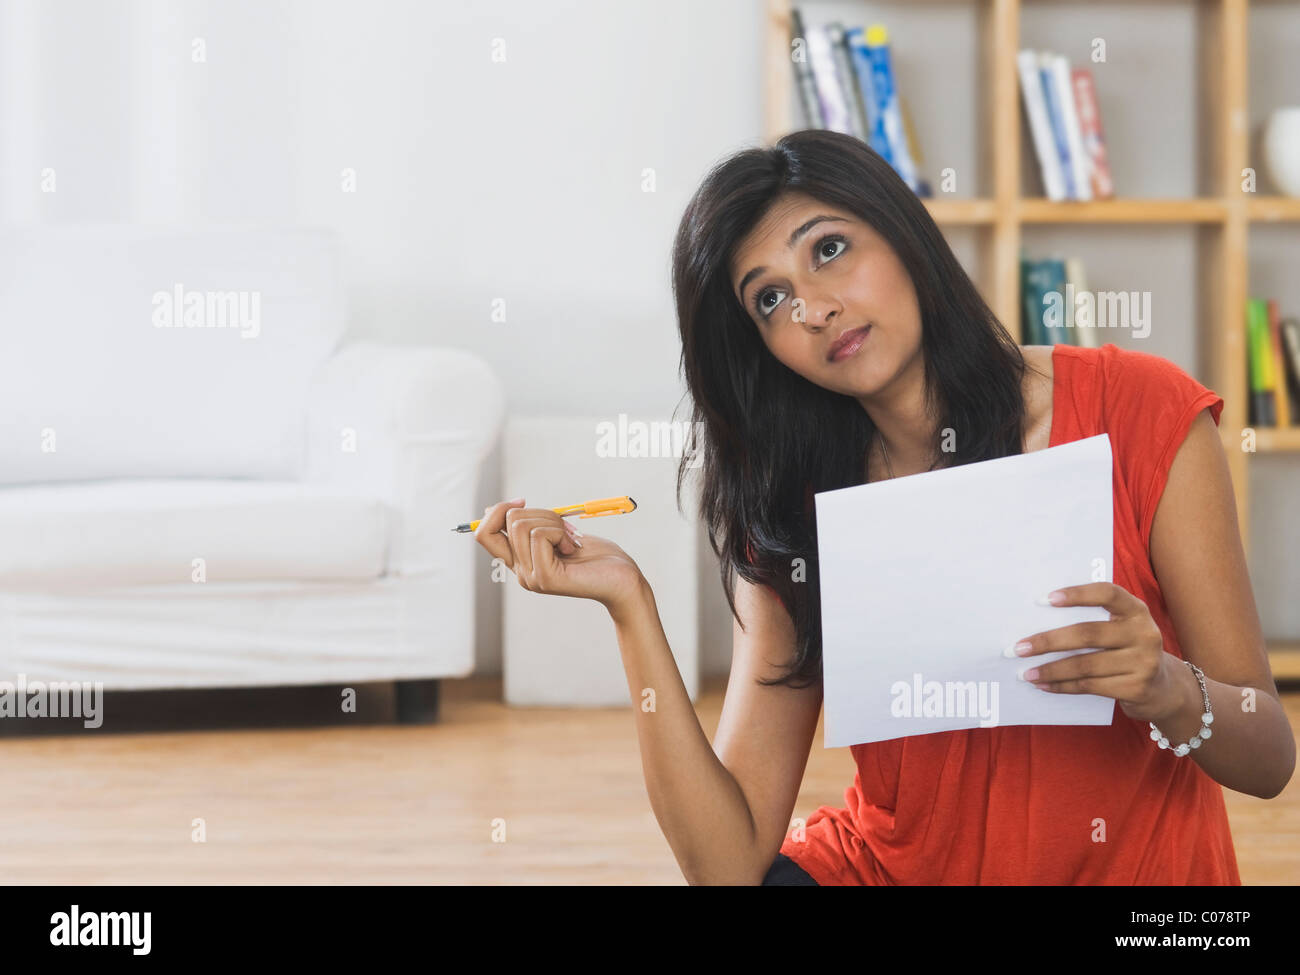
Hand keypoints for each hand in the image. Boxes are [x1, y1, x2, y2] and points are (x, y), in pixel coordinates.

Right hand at [473, 498, 647, 612]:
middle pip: (506, 521)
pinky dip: (560, 532)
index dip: (497, 511)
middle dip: (539, 511)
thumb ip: (529, 525)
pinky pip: (540, 536)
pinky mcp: (545, 578)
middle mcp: (521, 572)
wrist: (622, 580)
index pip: (484, 534)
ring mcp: (530, 577)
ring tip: (571, 540)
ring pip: (522, 525)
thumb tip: (494, 507)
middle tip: (564, 527)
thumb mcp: (556, 533)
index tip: (523, 501)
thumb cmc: (595, 556)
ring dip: (553, 521)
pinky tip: (574, 549)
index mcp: (520, 562)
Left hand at [1012, 581, 1189, 723]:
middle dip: (1048, 641)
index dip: (1077, 594)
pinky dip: (1063, 686)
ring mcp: (1143, 662)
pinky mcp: (1137, 688)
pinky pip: (1090, 686)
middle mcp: (1144, 633)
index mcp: (1136, 610)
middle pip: (1087, 634)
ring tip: (1025, 672)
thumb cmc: (1126, 649)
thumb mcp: (1119, 629)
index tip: (1044, 599)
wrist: (1163, 687)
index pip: (1107, 593)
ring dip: (1051, 669)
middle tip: (1018, 648)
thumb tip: (1036, 620)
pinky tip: (1044, 685)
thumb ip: (1093, 620)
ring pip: (1085, 665)